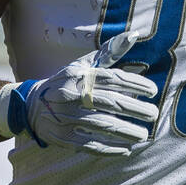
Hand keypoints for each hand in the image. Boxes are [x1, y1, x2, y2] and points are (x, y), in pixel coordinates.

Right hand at [9, 31, 158, 155]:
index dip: (135, 84)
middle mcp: (74, 95)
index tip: (153, 91)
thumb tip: (134, 35)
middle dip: (136, 109)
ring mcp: (67, 117)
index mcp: (81, 76)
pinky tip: (126, 149)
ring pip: (103, 125)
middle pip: (111, 103)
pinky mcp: (63, 137)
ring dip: (126, 131)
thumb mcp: (84, 65)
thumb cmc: (67, 83)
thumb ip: (110, 53)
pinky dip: (109, 149)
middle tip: (154, 115)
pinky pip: (90, 145)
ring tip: (143, 135)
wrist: (31, 106)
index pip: (113, 79)